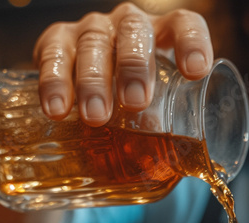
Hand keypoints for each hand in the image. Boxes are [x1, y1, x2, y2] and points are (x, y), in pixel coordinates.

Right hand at [33, 2, 213, 124]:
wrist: (88, 95)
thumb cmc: (135, 106)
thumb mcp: (156, 113)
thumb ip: (168, 133)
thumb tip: (176, 171)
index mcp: (164, 36)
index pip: (184, 25)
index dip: (192, 42)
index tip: (195, 71)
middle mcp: (128, 25)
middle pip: (134, 30)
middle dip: (134, 65)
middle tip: (135, 101)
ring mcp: (92, 29)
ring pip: (94, 42)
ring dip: (94, 79)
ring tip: (95, 117)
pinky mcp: (57, 40)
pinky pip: (53, 52)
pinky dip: (53, 80)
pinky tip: (56, 109)